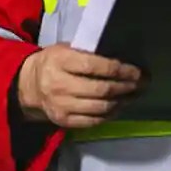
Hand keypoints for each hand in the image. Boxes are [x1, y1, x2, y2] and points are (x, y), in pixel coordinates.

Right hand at [17, 43, 143, 128]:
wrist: (28, 85)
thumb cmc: (54, 62)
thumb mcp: (65, 49)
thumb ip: (88, 52)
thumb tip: (121, 59)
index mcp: (61, 61)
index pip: (95, 66)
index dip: (120, 69)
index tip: (136, 71)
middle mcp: (60, 85)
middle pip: (101, 89)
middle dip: (126, 87)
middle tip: (142, 83)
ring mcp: (61, 106)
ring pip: (100, 107)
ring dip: (122, 102)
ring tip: (135, 95)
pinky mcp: (63, 121)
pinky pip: (93, 121)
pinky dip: (110, 114)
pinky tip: (120, 106)